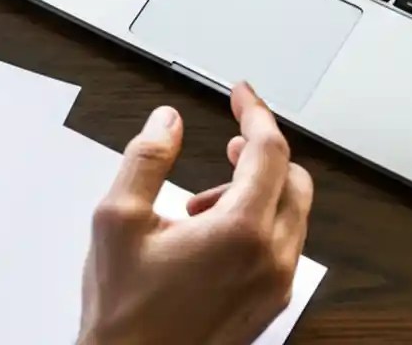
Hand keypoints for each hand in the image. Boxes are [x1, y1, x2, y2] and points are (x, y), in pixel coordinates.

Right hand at [78, 83, 312, 344]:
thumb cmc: (125, 315)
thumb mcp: (117, 220)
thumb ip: (146, 159)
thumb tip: (167, 122)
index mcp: (240, 232)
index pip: (269, 151)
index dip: (256, 113)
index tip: (243, 95)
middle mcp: (270, 259)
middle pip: (294, 179)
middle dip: (263, 153)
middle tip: (230, 142)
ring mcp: (275, 286)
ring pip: (292, 214)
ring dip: (257, 191)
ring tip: (200, 205)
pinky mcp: (271, 305)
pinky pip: (282, 246)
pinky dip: (258, 224)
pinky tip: (210, 235)